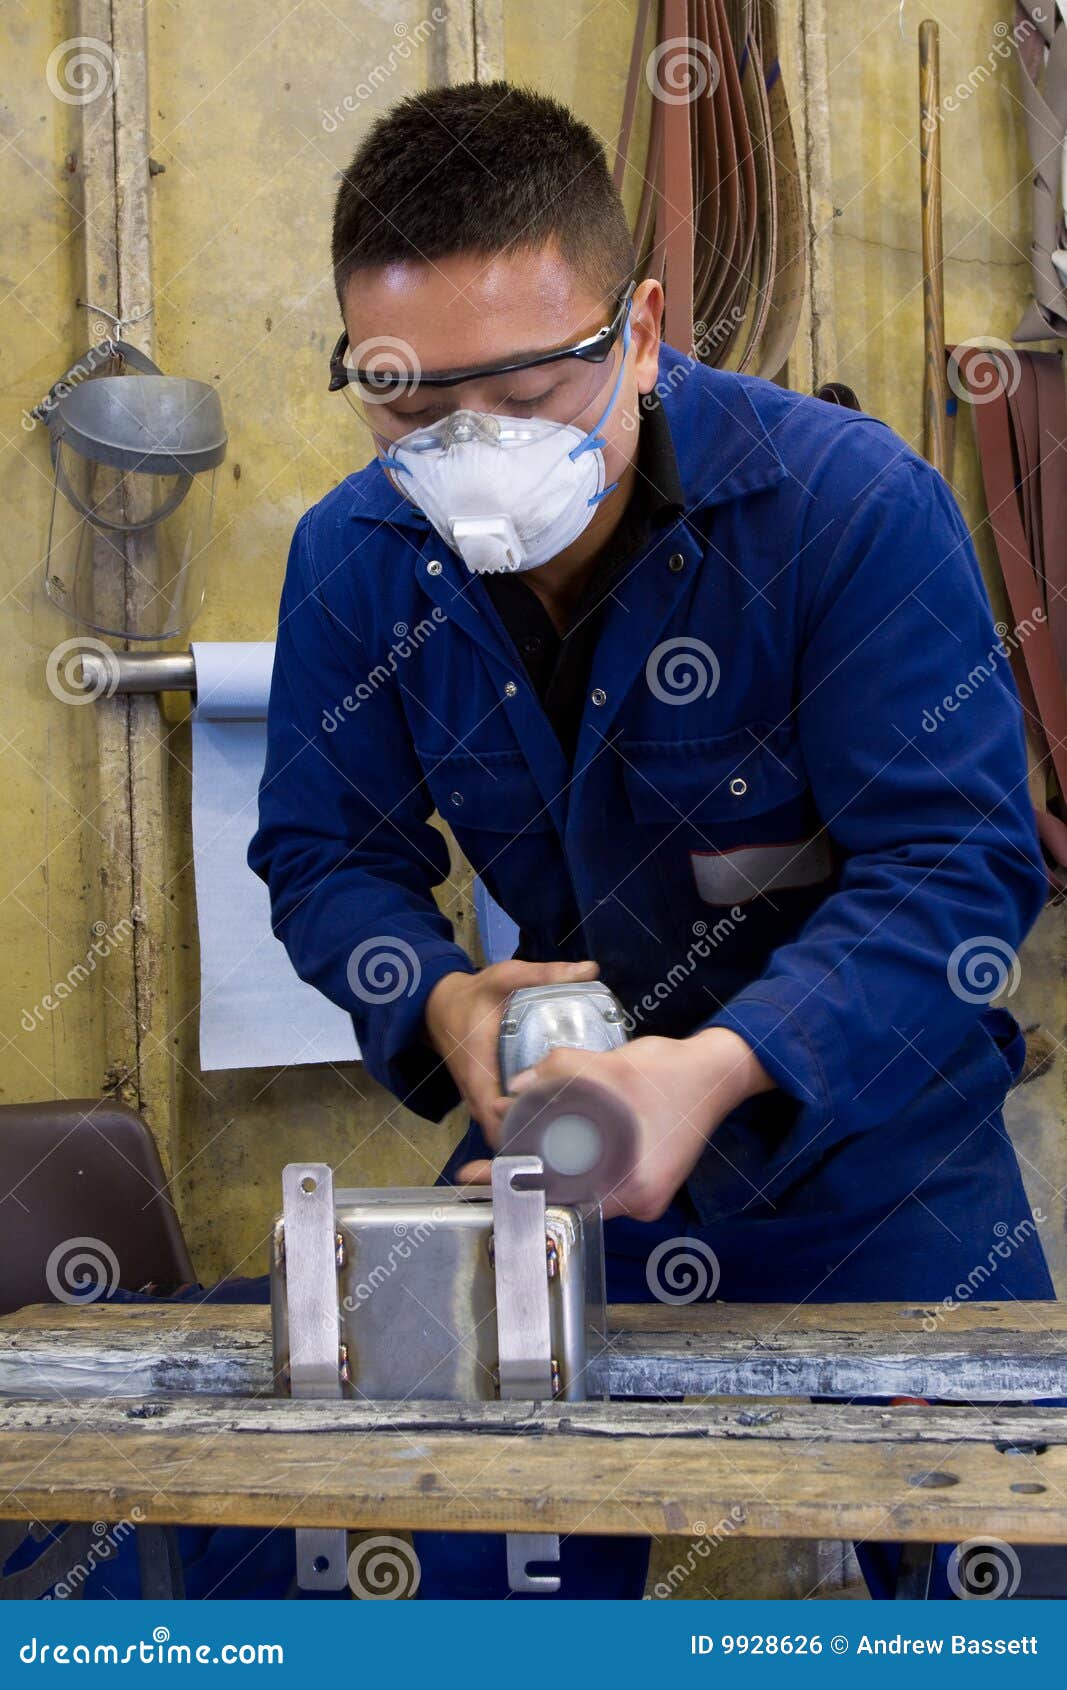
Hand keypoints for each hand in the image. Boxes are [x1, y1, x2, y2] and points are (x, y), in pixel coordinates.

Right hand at [424, 958, 598, 1131]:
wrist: (437, 1004)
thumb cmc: (472, 995)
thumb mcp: (506, 978)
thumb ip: (545, 975)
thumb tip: (590, 968)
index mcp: (480, 1072)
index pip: (499, 1118)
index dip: (528, 1125)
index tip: (565, 1121)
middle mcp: (476, 1094)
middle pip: (504, 1131)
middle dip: (536, 1134)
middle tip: (578, 1126)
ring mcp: (477, 1099)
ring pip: (501, 1129)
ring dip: (529, 1130)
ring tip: (570, 1126)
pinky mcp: (482, 1096)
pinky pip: (500, 1119)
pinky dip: (522, 1120)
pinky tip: (551, 1114)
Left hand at [459, 1027, 774, 1219]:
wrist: (717, 1073)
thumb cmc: (670, 1073)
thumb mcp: (609, 1066)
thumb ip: (557, 1074)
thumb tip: (511, 1092)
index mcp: (631, 1187)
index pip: (556, 1193)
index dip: (512, 1182)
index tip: (476, 1178)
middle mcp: (637, 1204)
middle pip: (564, 1194)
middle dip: (524, 1171)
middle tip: (484, 1160)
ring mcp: (643, 1198)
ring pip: (579, 1187)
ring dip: (547, 1166)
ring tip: (515, 1144)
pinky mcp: (644, 1185)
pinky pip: (597, 1179)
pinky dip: (573, 1163)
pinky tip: (551, 1142)